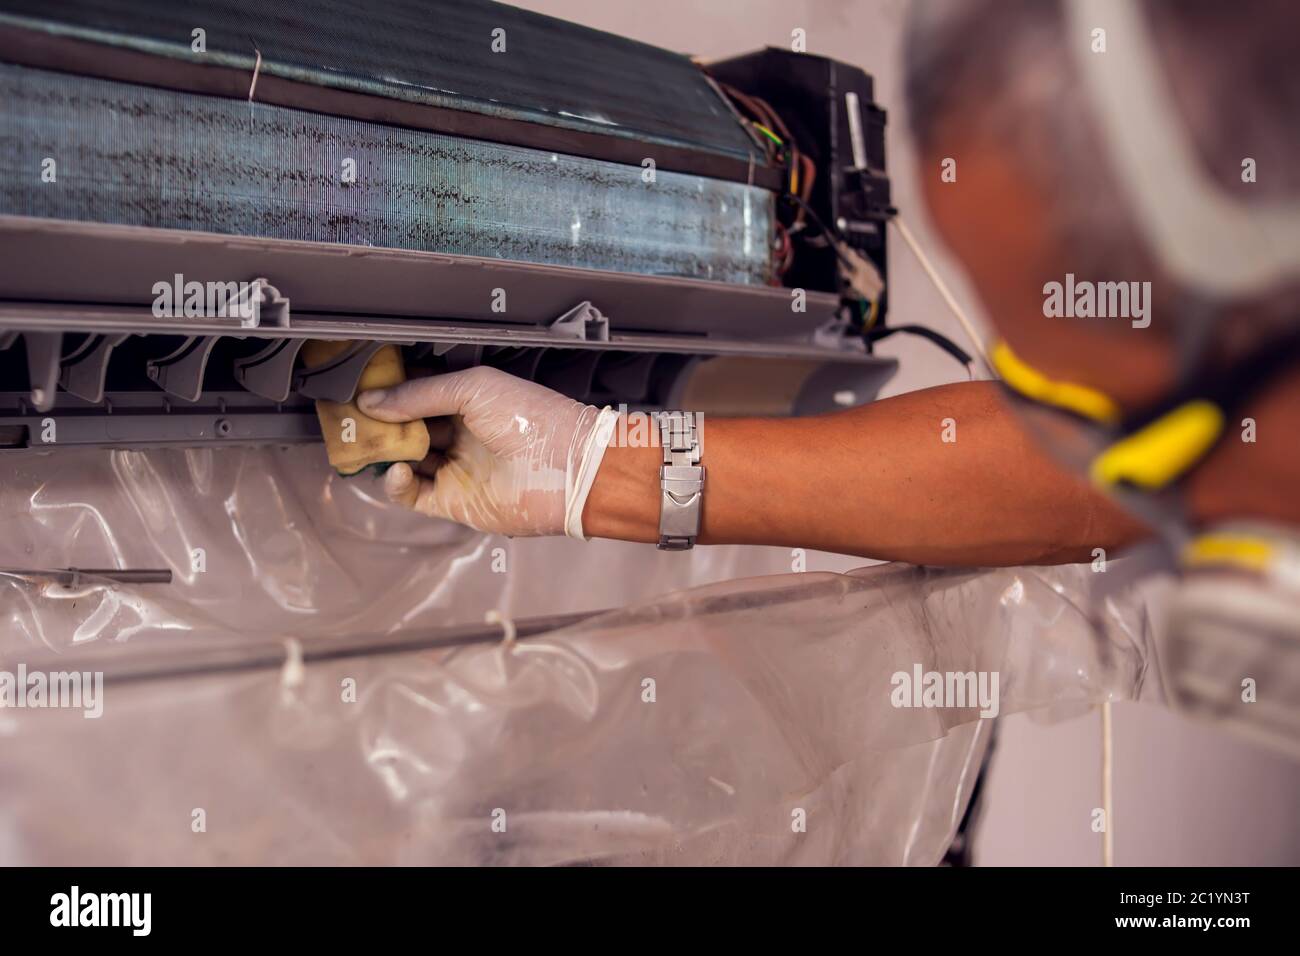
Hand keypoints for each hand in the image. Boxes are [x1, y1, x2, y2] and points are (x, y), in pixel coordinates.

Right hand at [357, 366, 614, 536]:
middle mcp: (461, 433)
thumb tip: (371, 401)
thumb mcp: (473, 389)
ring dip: (384, 451)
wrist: (567, 468)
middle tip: (350, 417)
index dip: (389, 391)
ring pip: (405, 459)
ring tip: (366, 442)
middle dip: (380, 422)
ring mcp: (456, 467)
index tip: (359, 387)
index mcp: (469, 400)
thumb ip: (419, 394)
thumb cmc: (531, 418)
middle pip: (407, 427)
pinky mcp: (453, 501)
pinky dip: (396, 482)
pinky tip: (396, 469)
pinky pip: (412, 493)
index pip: (418, 393)